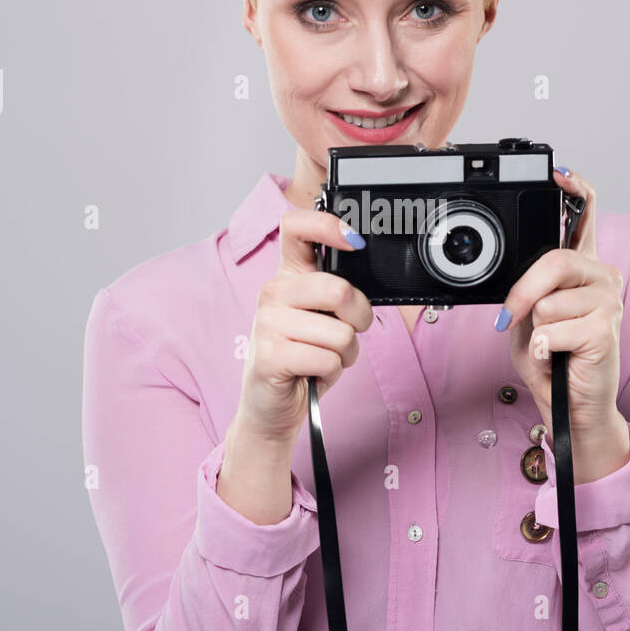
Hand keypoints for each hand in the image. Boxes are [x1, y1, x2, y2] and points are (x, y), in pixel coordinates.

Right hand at [231, 208, 373, 448]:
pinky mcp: (270, 357)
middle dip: (359, 318)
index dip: (328, 225)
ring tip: (325, 358)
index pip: (296, 226)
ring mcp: (268, 324)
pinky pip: (327, 359)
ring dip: (346, 353)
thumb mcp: (323, 317)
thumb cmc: (304, 357)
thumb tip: (361, 273)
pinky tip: (314, 373)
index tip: (355, 241)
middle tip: (347, 332)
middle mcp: (273, 293)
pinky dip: (332, 372)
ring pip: (340, 333)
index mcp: (287, 276)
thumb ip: (337, 293)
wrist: (271, 406)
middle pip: (337, 289)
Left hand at [496, 168, 629, 481]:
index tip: (559, 173)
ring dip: (536, 330)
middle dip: (523, 293)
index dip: (574, 191)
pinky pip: (554, 329)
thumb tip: (518, 278)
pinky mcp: (607, 330)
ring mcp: (609, 302)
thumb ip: (526, 288)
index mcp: (583, 268)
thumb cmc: (552, 358)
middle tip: (514, 318)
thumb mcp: (528, 315)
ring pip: (548, 300)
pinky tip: (559, 358)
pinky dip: (545, 350)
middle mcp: (602, 277)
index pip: (586, 216)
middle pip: (554, 260)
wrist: (570, 406)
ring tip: (552, 344)